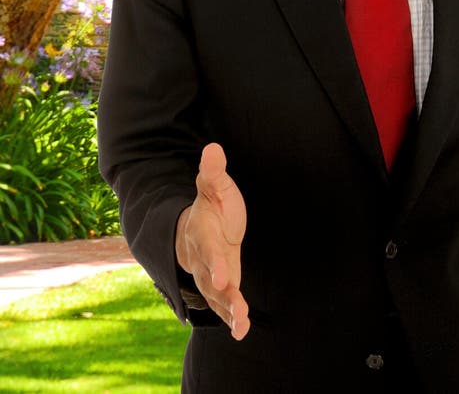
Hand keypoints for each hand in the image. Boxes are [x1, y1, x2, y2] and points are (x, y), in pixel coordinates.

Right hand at [175, 142, 249, 339]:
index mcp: (202, 235)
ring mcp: (209, 277)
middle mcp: (202, 261)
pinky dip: (232, 319)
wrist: (195, 230)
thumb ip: (213, 172)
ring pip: (216, 298)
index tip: (222, 278)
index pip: (208, 251)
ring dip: (229, 310)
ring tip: (242, 324)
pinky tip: (242, 331)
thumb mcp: (212, 187)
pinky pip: (224, 306)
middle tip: (233, 300)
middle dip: (221, 292)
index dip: (214, 264)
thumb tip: (213, 147)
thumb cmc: (210, 207)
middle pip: (210, 278)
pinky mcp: (220, 289)